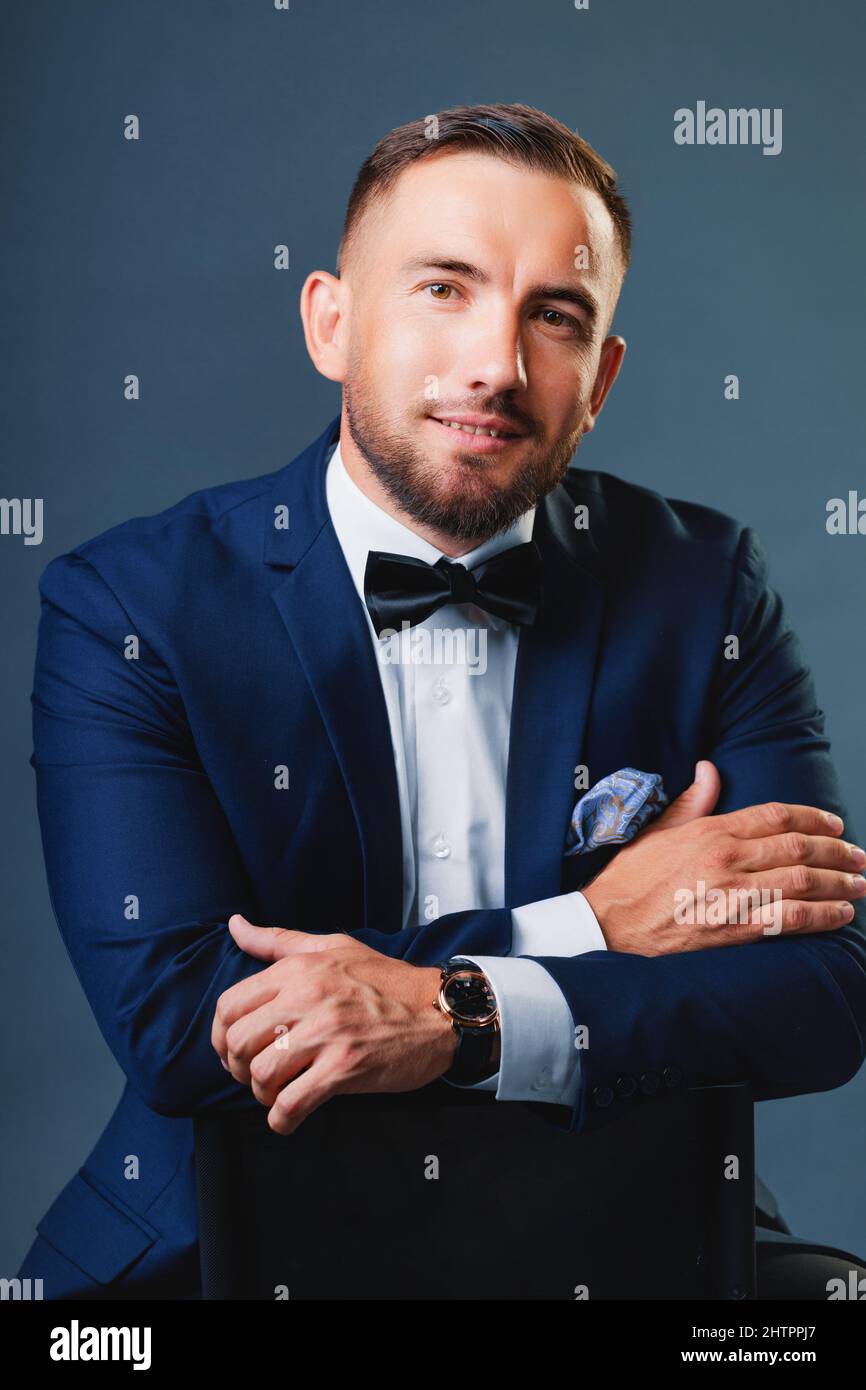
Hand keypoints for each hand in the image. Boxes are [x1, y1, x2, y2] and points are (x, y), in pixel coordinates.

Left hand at [212, 921, 456, 1133]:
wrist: (439, 1012)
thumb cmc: (387, 981)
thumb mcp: (333, 948)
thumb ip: (278, 941)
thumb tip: (235, 925)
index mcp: (299, 969)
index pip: (229, 1005)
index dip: (221, 1036)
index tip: (232, 1050)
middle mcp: (308, 998)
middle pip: (238, 1043)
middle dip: (238, 1068)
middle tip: (256, 1075)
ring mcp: (326, 1034)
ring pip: (260, 1075)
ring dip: (262, 1094)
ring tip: (278, 1093)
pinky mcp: (344, 1068)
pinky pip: (291, 1103)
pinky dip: (282, 1119)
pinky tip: (290, 1116)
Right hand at [582, 761, 865, 954]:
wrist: (608, 924)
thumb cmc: (630, 878)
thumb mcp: (658, 829)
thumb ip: (693, 801)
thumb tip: (709, 769)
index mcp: (711, 831)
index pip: (777, 815)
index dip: (814, 817)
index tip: (836, 824)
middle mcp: (727, 859)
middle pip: (799, 847)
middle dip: (838, 851)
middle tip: (861, 856)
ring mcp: (733, 895)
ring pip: (803, 882)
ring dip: (839, 882)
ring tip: (861, 884)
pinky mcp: (734, 929)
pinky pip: (789, 919)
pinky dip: (821, 916)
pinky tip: (840, 915)